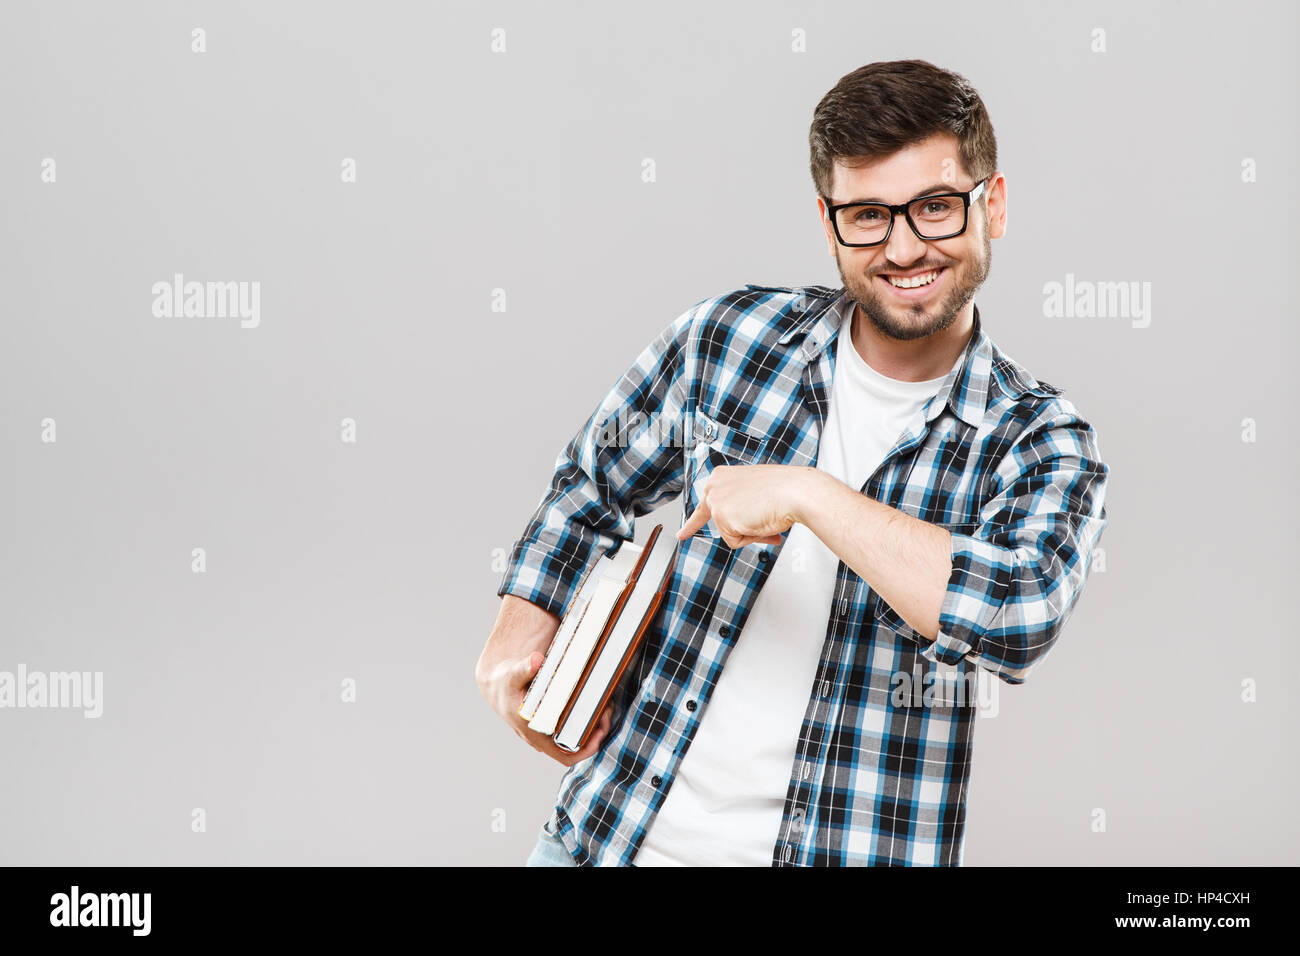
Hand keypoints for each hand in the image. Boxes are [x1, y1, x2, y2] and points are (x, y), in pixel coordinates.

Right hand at [476, 596, 614, 766]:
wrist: (497, 684)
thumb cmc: (506, 683)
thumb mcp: (513, 675)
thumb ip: (525, 668)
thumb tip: (537, 660)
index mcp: (533, 732)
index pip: (565, 755)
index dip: (586, 748)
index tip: (601, 731)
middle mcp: (541, 737)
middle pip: (576, 745)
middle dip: (595, 731)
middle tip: (608, 710)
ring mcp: (547, 732)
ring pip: (576, 737)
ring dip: (592, 725)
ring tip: (606, 705)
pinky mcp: (550, 723)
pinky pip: (572, 727)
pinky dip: (585, 719)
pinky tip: (595, 703)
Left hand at [676, 463, 815, 548]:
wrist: (795, 491)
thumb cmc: (784, 489)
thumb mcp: (756, 491)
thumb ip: (744, 505)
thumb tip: (750, 525)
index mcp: (721, 476)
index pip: (704, 502)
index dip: (693, 523)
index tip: (681, 534)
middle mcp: (713, 486)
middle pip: (719, 521)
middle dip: (736, 528)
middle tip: (752, 521)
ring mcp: (716, 502)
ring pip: (729, 533)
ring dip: (750, 532)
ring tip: (766, 517)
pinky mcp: (722, 518)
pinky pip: (736, 541)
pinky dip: (752, 538)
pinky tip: (762, 523)